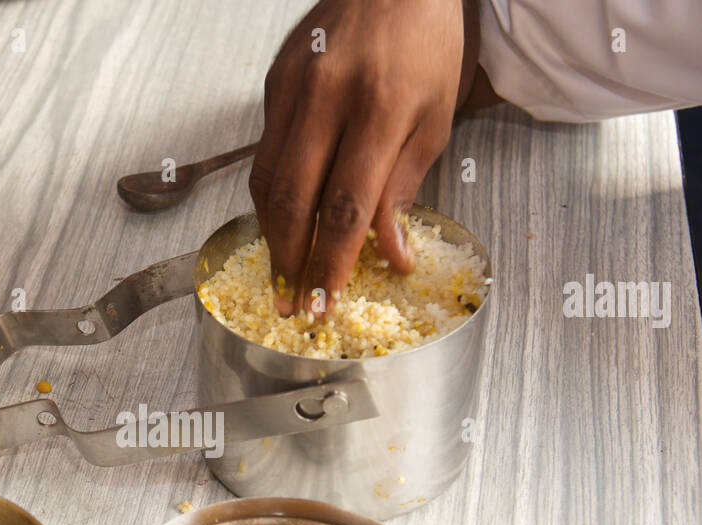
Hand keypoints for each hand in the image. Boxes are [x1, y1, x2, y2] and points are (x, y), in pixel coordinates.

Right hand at [250, 0, 468, 316]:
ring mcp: (293, 88)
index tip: (325, 300)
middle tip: (292, 303)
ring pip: (267, 181)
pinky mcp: (275, 83)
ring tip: (282, 273)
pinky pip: (265, 152)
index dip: (331, 262)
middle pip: (294, 201)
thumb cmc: (425, 44)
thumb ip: (405, 187)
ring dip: (272, 236)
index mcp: (380, 107)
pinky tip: (282, 221)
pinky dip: (271, 196)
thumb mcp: (435, 118)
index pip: (345, 206)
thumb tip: (389, 254)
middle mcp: (328, 97)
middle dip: (291, 262)